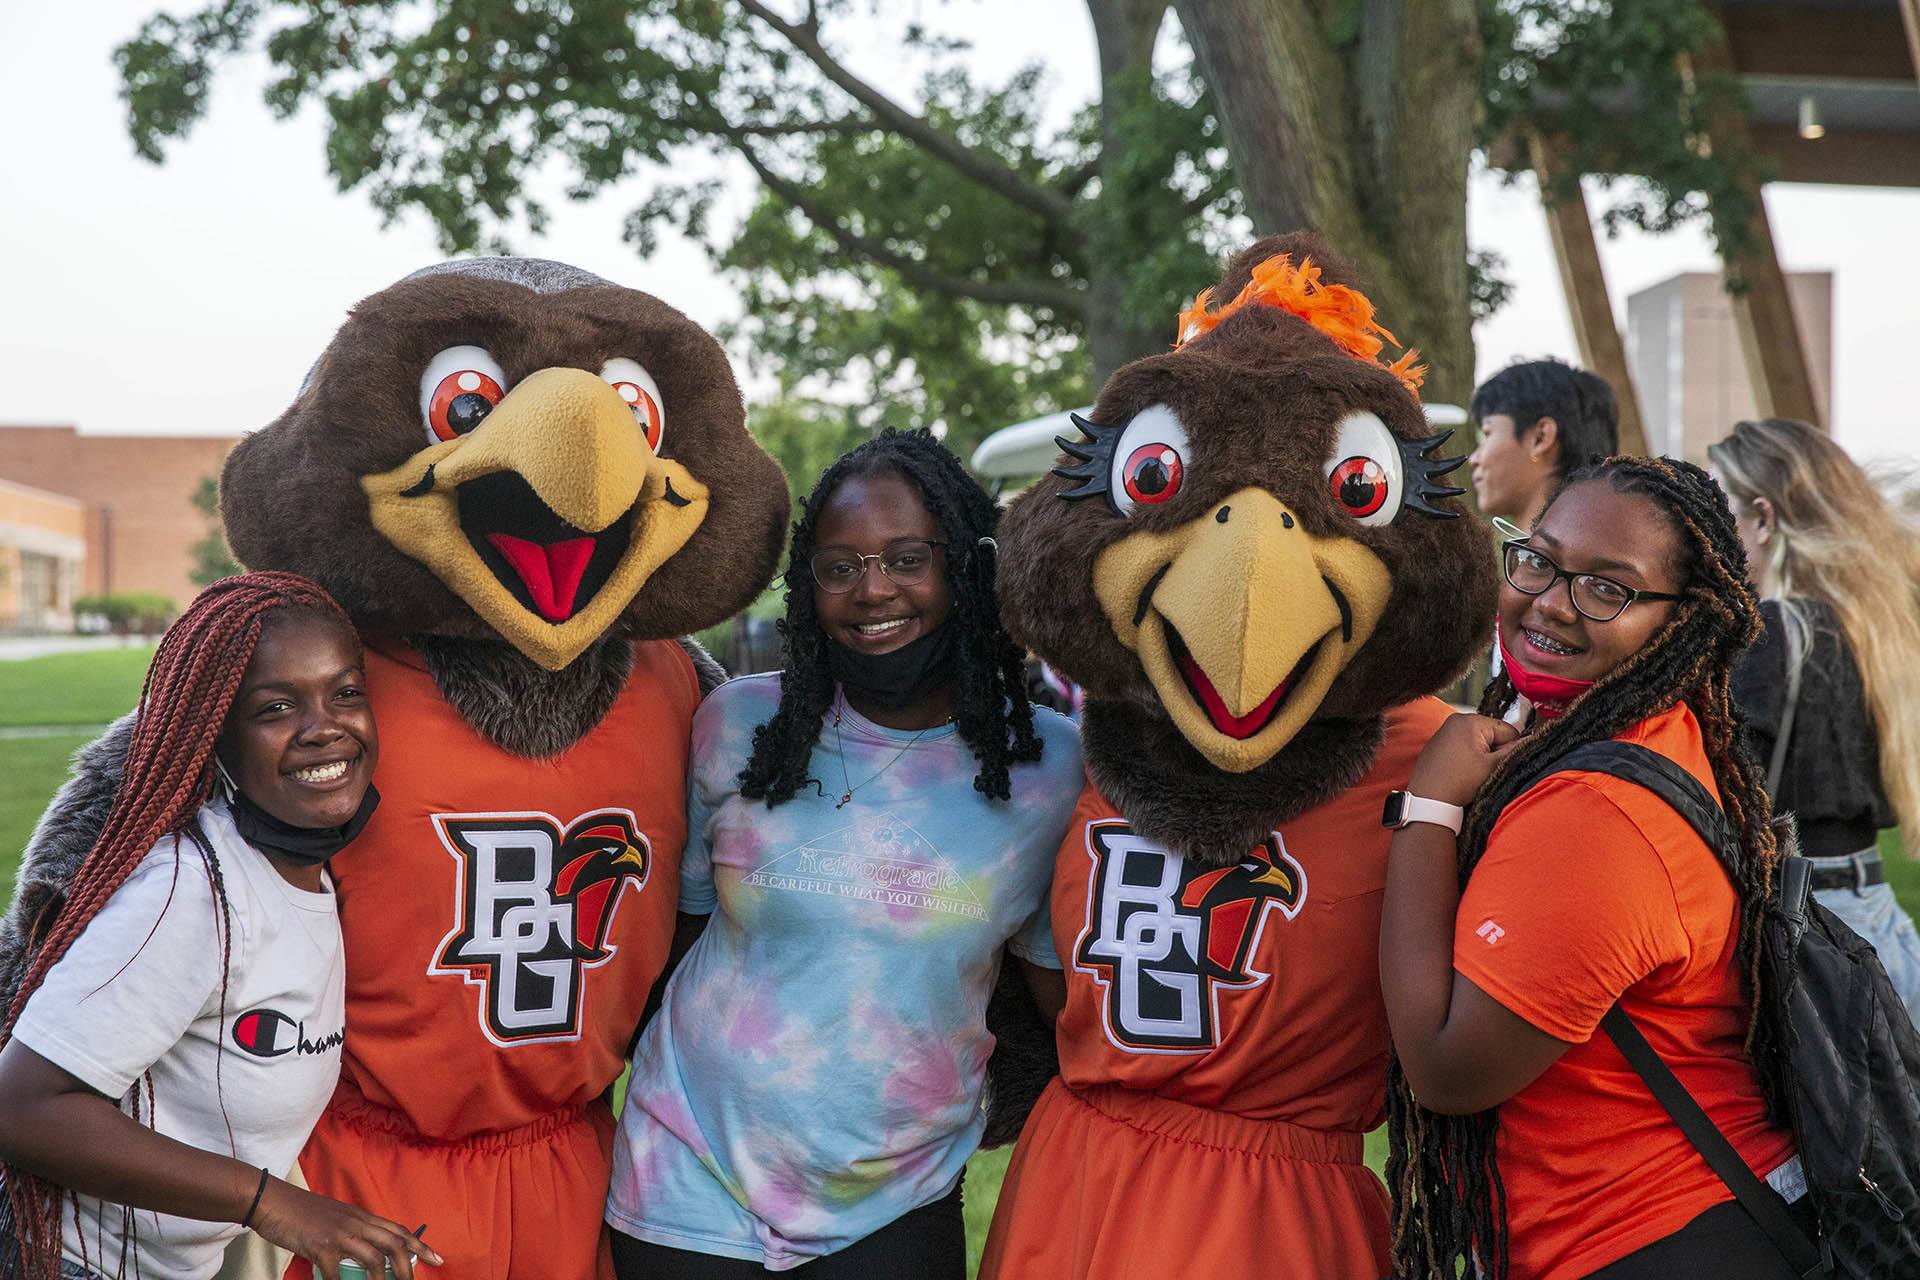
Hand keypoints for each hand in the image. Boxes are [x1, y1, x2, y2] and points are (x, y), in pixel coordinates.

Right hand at [248, 1176, 442, 1279]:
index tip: (437, 1259)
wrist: (273, 1201)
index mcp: (361, 1216)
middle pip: (394, 1244)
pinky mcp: (320, 1245)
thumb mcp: (336, 1218)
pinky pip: (335, 1272)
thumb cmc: (302, 1213)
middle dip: (409, 1267)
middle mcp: (356, 1223)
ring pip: (373, 1259)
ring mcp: (339, 1234)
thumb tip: (369, 1254)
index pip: (399, 1230)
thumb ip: (354, 1232)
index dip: (420, 1246)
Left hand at [1407, 713, 1522, 807]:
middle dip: (1495, 752)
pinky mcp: (1438, 744)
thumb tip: (1533, 740)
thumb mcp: (1493, 766)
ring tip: (1473, 773)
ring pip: (1479, 742)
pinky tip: (1462, 773)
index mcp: (1470, 720)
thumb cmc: (1459, 781)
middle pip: (1492, 734)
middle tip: (1486, 771)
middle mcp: (1455, 720)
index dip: (1511, 749)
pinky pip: (1463, 747)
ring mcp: (1444, 732)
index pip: (1507, 730)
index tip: (1502, 765)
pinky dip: (1468, 758)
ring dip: (1482, 756)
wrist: (1428, 799)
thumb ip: (1515, 751)